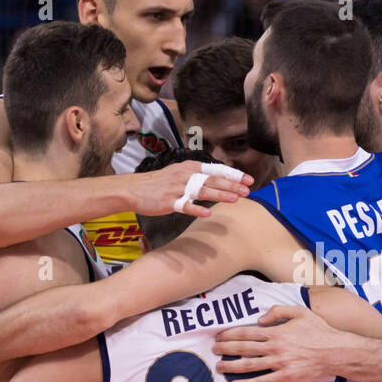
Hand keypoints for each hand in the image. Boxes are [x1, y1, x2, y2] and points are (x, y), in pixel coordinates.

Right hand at [129, 160, 251, 217]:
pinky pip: (185, 206)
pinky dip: (196, 210)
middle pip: (213, 180)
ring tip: (236, 199)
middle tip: (248, 190)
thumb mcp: (179, 172)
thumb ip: (197, 174)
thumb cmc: (159, 183)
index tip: (248, 179)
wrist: (133, 189)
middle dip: (232, 185)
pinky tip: (207, 214)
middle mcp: (185, 176)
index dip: (233, 175)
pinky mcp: (169, 202)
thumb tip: (218, 177)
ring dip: (220, 195)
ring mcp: (177, 189)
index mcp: (189, 167)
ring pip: (202, 191)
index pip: (216, 169)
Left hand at [213, 305, 341, 381]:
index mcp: (276, 331)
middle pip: (243, 348)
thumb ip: (279, 311)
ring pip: (248, 365)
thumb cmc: (319, 331)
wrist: (335, 352)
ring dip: (231, 366)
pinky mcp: (285, 378)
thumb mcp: (300, 311)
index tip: (219, 337)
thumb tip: (260, 319)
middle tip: (213, 350)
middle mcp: (274, 347)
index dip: (230, 334)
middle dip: (225, 349)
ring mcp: (279, 364)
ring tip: (219, 367)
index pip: (247, 332)